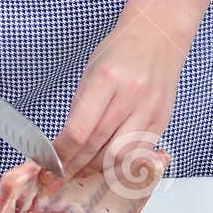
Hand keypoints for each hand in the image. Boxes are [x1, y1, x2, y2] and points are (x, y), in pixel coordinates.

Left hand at [52, 8, 189, 179]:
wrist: (159, 35)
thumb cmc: (121, 49)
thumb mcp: (91, 70)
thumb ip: (81, 105)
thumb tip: (66, 143)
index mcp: (106, 78)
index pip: (79, 130)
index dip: (62, 153)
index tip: (50, 164)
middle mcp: (130, 95)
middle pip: (98, 146)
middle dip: (76, 166)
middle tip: (60, 176)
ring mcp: (149, 109)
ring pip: (120, 156)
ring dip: (98, 169)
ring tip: (83, 170)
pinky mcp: (162, 119)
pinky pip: (139, 153)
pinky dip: (121, 163)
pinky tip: (108, 162)